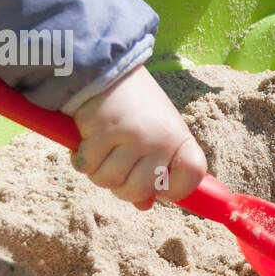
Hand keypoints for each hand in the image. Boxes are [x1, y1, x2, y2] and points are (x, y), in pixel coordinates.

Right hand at [71, 67, 207, 209]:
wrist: (106, 69)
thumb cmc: (135, 108)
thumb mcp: (154, 135)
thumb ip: (154, 169)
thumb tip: (144, 206)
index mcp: (181, 139)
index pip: (192, 178)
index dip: (175, 191)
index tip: (160, 189)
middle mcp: (162, 140)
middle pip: (138, 191)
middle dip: (122, 187)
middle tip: (117, 166)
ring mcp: (134, 136)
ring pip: (109, 181)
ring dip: (99, 172)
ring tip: (102, 149)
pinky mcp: (104, 131)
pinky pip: (87, 166)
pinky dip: (82, 159)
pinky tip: (86, 141)